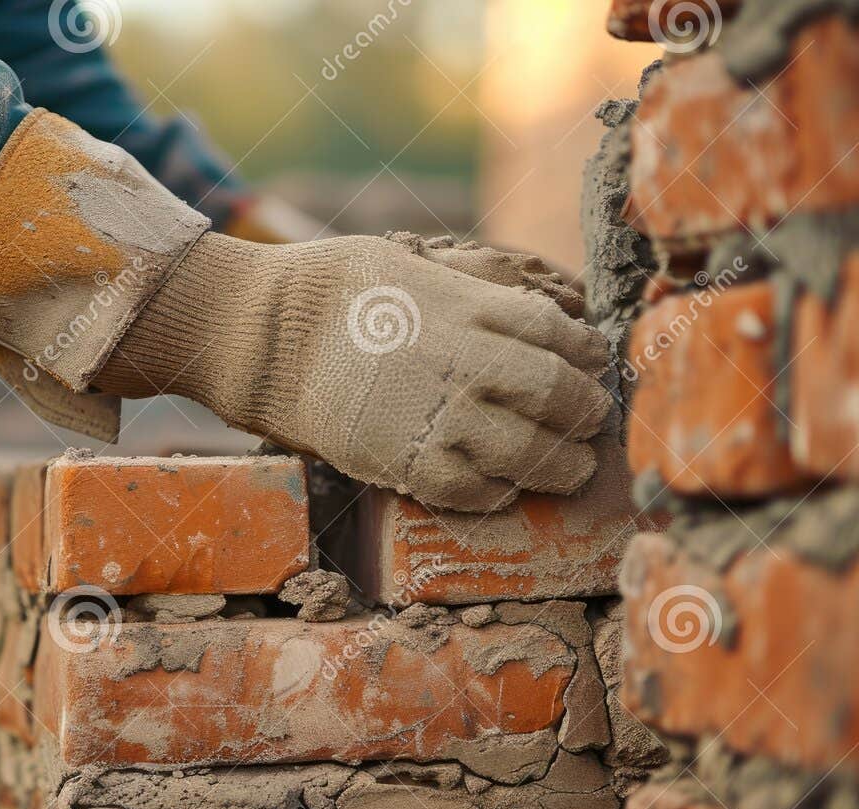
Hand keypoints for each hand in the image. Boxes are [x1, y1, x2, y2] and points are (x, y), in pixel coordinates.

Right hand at [96, 233, 612, 512]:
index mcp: (471, 309)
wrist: (266, 339)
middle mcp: (467, 364)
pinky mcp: (408, 465)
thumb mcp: (417, 266)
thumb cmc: (336, 291)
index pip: (560, 335)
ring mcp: (439, 419)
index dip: (587, 353)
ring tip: (573, 467)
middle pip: (557, 396)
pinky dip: (502, 491)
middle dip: (585, 410)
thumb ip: (476, 290)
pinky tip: (506, 484)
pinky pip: (477, 491)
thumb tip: (534, 310)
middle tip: (592, 419)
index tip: (592, 361)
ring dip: (562, 464)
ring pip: (531, 454)